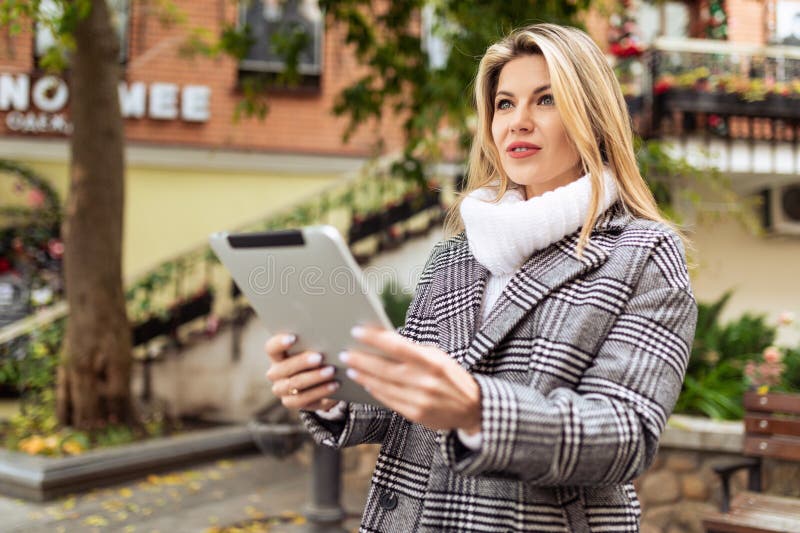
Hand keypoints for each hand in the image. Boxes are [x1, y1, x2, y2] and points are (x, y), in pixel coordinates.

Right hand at [264, 333, 340, 410]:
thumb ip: (315, 343)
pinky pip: (303, 399)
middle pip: (285, 367)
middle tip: (320, 357)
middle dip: (303, 362)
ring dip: (314, 377)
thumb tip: (327, 337)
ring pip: (294, 384)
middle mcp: (275, 373)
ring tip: (331, 371)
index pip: (272, 348)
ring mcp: (281, 390)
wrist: (321, 381)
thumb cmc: (316, 356)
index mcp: (276, 355)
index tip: (293, 337)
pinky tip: (334, 385)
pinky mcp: (291, 403)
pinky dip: (320, 392)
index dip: (280, 342)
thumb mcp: (314, 349)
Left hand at [341, 326, 480, 433]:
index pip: (397, 346)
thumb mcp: (439, 357)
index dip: (374, 339)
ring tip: (351, 368)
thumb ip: (414, 350)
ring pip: (383, 386)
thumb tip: (384, 339)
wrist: (473, 408)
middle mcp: (425, 381)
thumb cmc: (452, 377)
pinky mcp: (416, 415)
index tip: (357, 332)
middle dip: (361, 360)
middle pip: (384, 368)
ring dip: (364, 376)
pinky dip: (375, 391)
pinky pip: (389, 401)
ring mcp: (420, 400)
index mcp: (433, 362)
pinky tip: (366, 383)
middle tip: (345, 353)